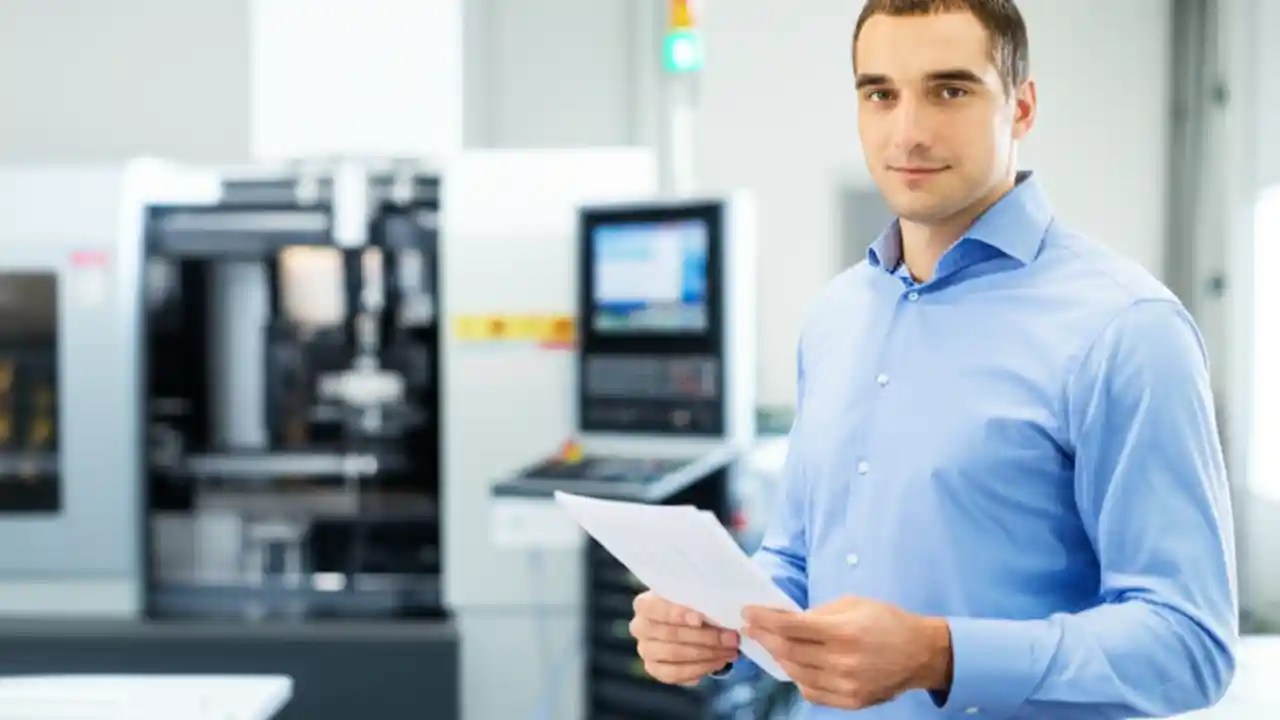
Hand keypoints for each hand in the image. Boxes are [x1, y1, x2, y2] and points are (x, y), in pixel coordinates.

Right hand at [629, 591, 740, 685]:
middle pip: (670, 634)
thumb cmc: (692, 605)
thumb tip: (722, 612)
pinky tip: (717, 663)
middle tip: (731, 638)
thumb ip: (701, 600)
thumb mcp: (694, 597)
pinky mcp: (653, 668)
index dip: (677, 614)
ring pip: (675, 655)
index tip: (700, 619)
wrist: (685, 623)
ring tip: (729, 652)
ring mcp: (645, 650)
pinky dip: (699, 669)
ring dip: (707, 655)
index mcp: (644, 604)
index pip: (655, 608)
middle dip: (705, 637)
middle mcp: (639, 627)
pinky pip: (675, 674)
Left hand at [743, 596, 951, 709]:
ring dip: (779, 658)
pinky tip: (796, 665)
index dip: (764, 620)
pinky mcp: (851, 701)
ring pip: (796, 673)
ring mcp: (846, 685)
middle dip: (764, 638)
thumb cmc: (886, 621)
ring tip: (771, 645)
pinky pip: (811, 692)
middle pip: (788, 651)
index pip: (791, 627)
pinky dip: (798, 678)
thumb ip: (818, 613)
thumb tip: (787, 619)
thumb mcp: (853, 604)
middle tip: (752, 629)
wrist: (921, 653)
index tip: (748, 613)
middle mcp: (843, 661)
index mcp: (843, 632)